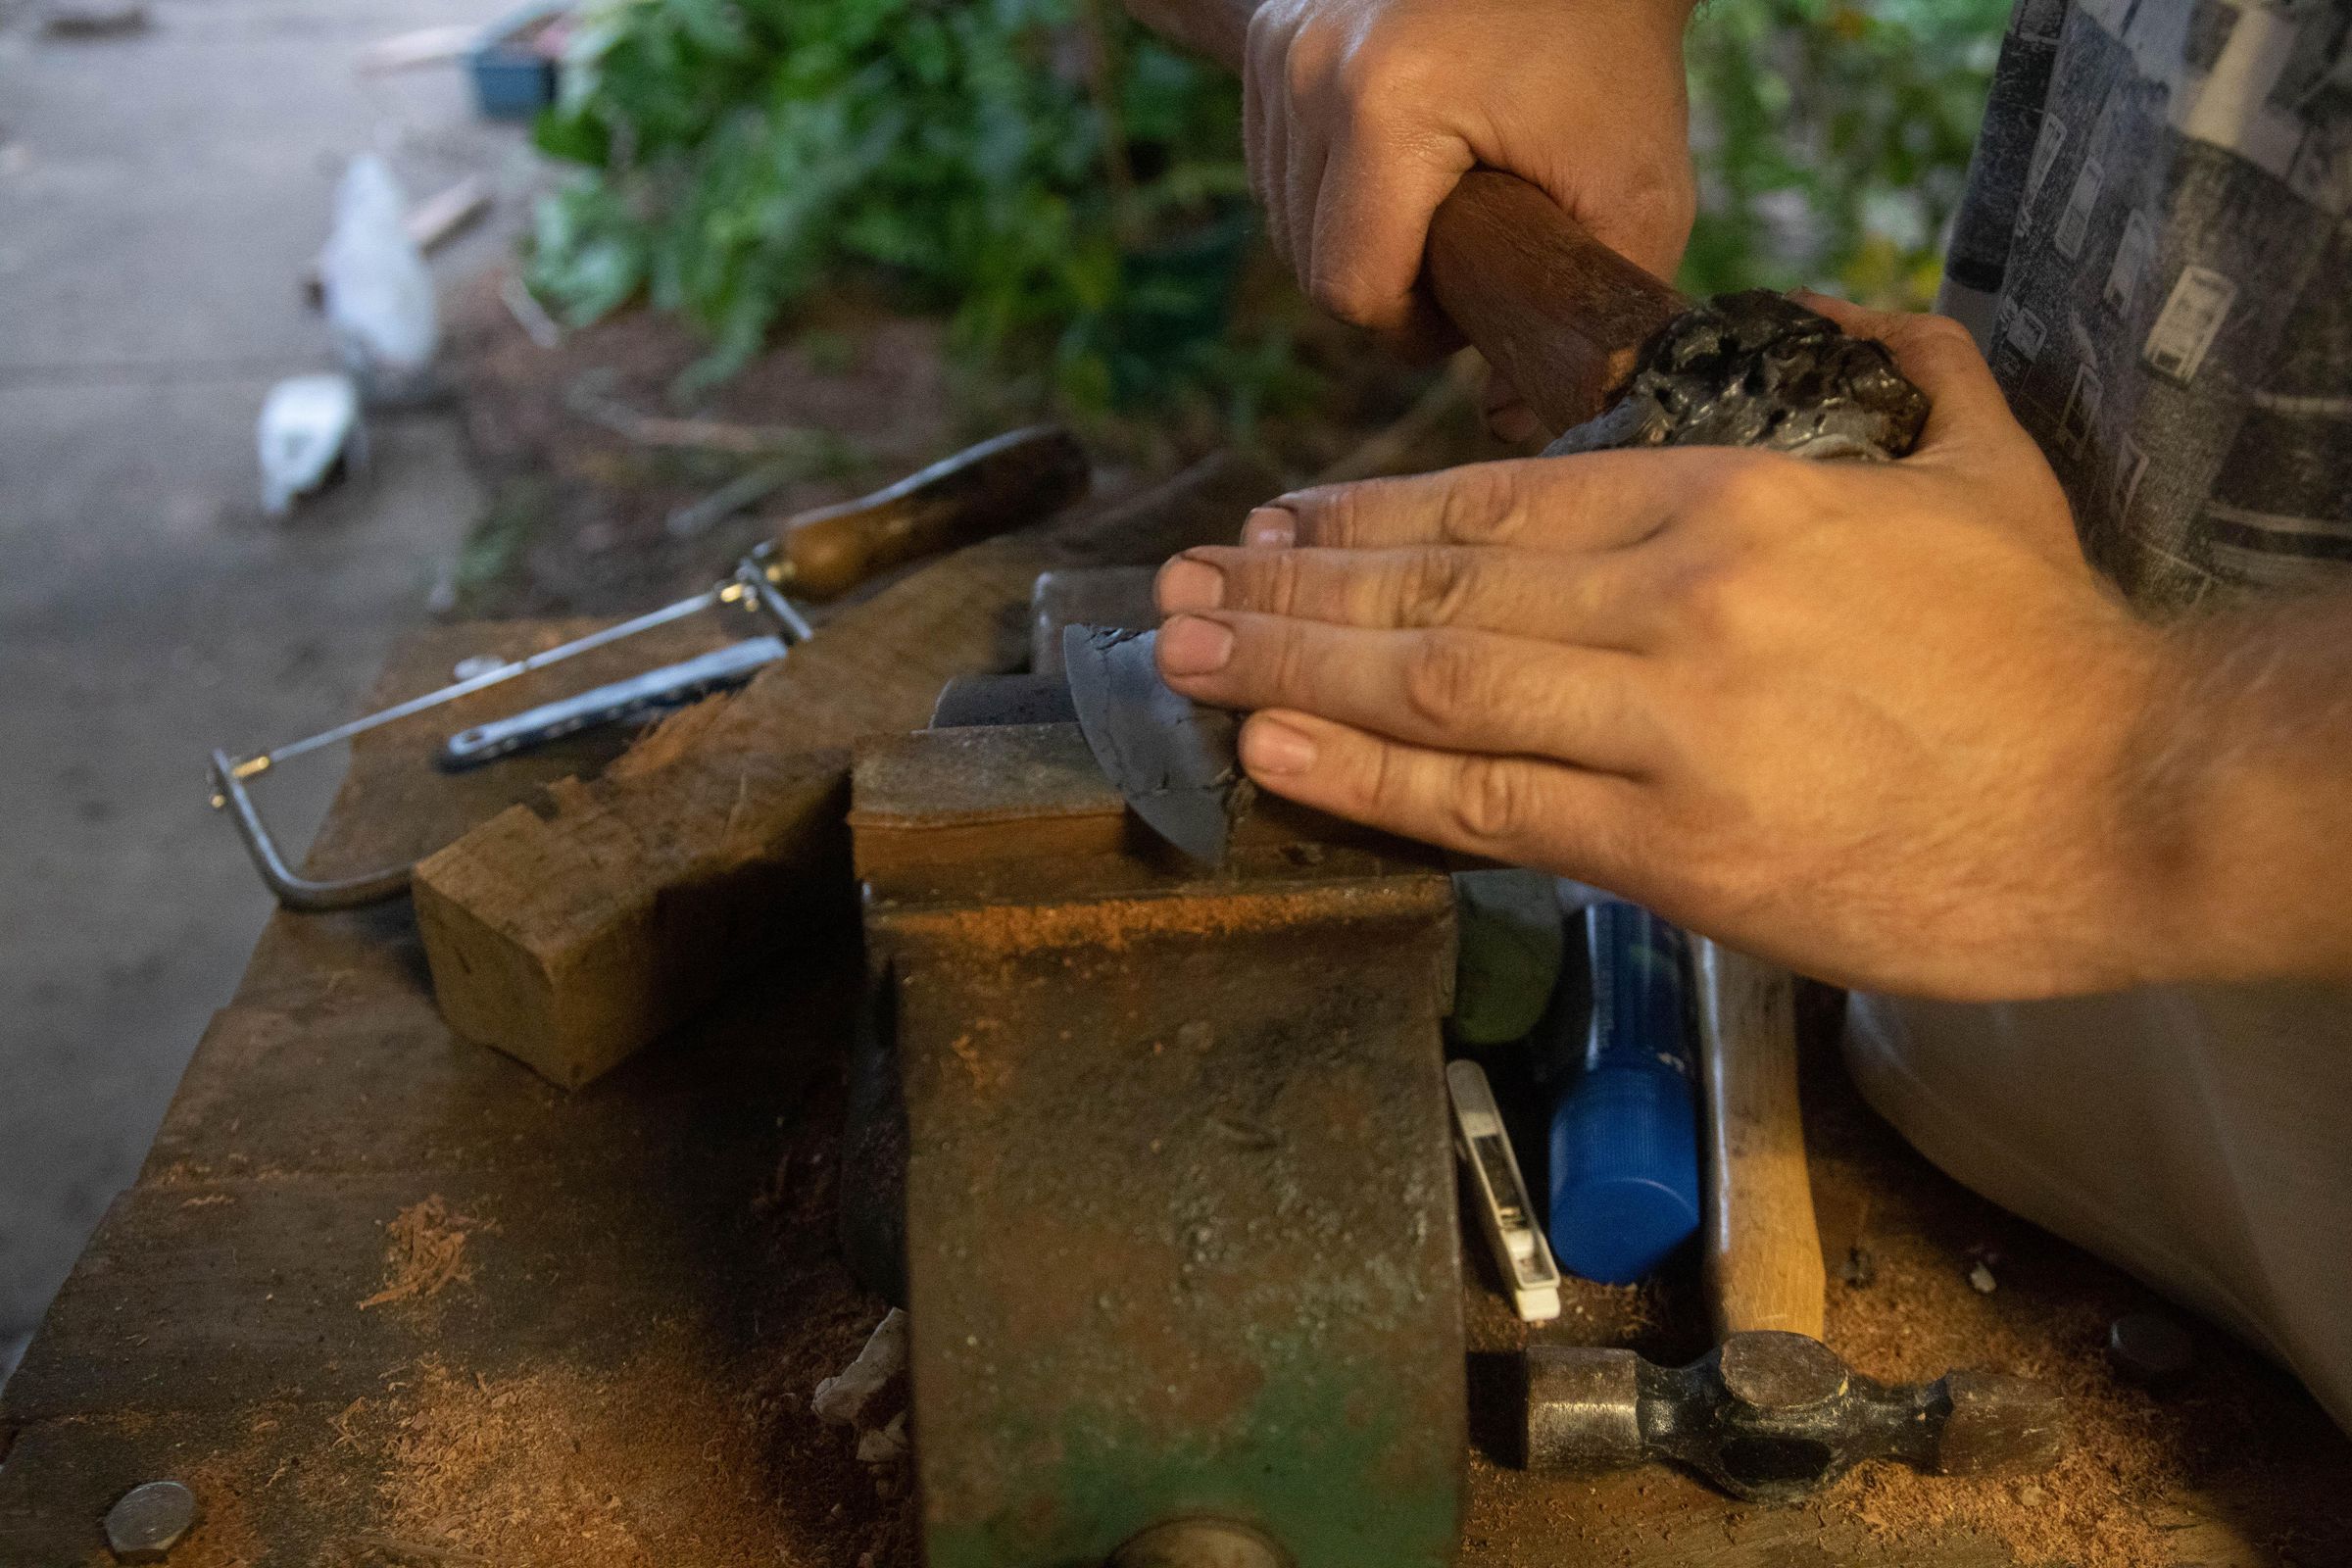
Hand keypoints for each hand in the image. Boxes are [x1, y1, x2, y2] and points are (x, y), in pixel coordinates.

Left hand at [1150, 300, 2192, 999]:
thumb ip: (1899, 371)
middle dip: (1289, 585)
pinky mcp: (1674, 848)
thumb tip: (1843, 316)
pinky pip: (1484, 803)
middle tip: (1179, 589)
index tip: (1283, 526)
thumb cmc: (2050, 654)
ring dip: (1288, 666)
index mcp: (1730, 501)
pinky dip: (1366, 774)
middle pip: (1434, 581)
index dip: (1369, 515)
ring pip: (1431, 682)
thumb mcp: (1983, 471)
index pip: (1499, 497)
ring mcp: (1665, 723)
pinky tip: (1275, 750)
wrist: (2138, 803)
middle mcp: (1675, 597)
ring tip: (1184, 657)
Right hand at [1243, 0, 1695, 370]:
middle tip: (1468, 253)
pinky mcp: (1272, 27)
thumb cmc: (1614, 45)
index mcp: (1381, 109)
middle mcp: (1307, 70)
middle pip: (1306, 259)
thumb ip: (1582, 319)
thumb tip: (1506, 423)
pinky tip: (1400, 160)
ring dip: (1352, 231)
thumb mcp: (1637, 187)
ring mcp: (1280, 43)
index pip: (1349, 291)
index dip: (1414, 328)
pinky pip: (1273, 155)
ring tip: (1440, 200)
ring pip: (1281, 212)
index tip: (1473, 307)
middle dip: (1385, 282)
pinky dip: (1328, 180)